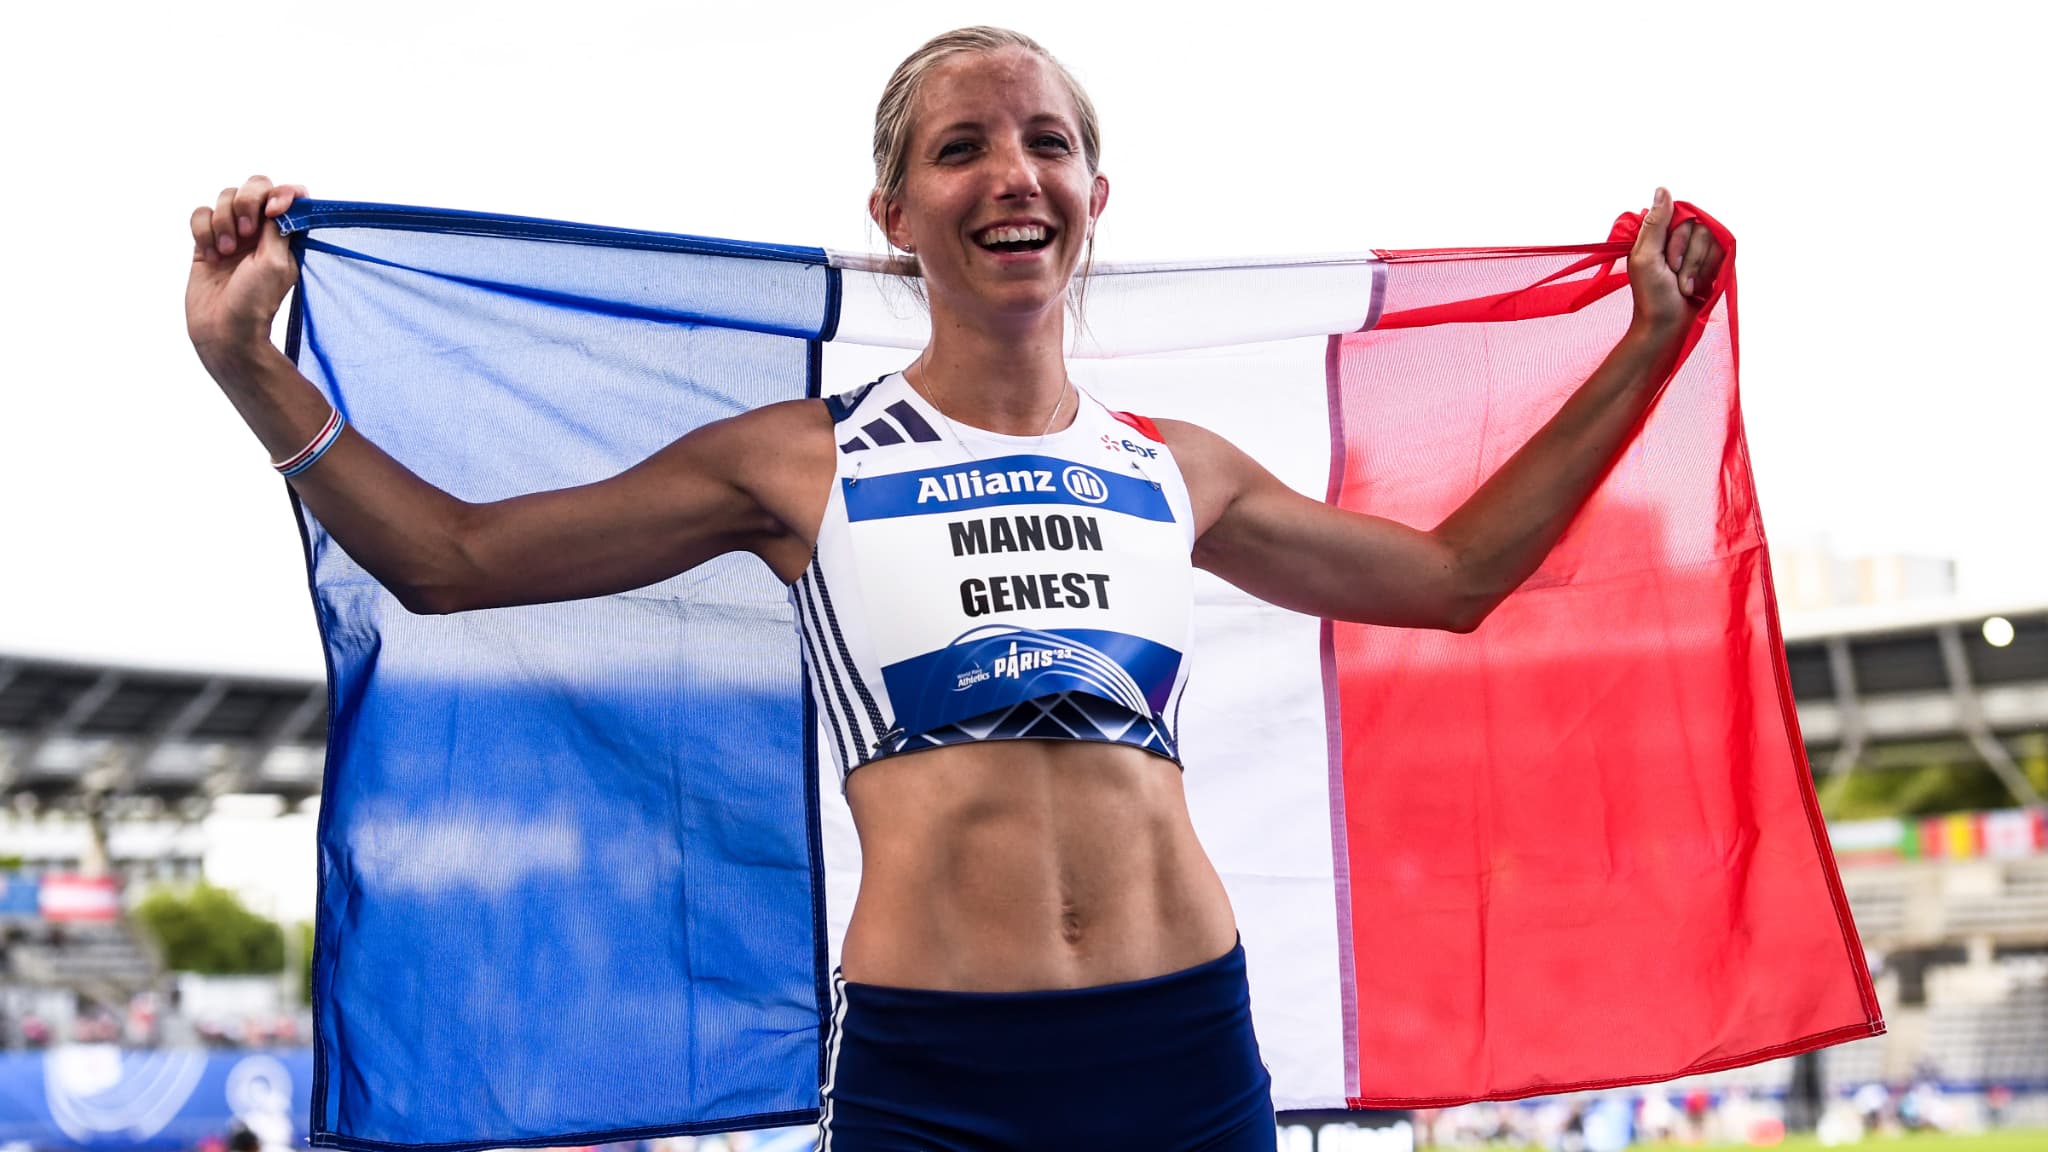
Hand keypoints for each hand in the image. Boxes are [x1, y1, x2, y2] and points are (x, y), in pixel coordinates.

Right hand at [186, 176, 306, 361]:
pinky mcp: (206, 240)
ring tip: (226, 252)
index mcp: (285, 235)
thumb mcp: (276, 262)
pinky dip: (203, 230)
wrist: (224, 329)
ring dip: (223, 222)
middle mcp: (260, 230)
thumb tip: (282, 199)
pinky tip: (210, 255)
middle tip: (245, 232)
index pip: (287, 195)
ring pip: (225, 197)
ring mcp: (232, 233)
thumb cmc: (255, 301)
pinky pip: (201, 214)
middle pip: (254, 186)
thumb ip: (279, 227)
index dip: (280, 194)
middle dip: (246, 201)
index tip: (272, 210)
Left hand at [1627, 187, 1723, 337]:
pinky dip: (1708, 273)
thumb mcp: (1646, 257)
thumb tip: (1663, 189)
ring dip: (1697, 269)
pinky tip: (1696, 287)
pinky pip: (1721, 254)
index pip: (1683, 216)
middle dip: (1687, 258)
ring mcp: (1696, 251)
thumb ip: (1656, 223)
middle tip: (1673, 275)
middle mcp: (1679, 238)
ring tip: (1683, 285)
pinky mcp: (1711, 263)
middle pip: (1700, 229)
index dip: (1678, 241)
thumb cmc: (1652, 295)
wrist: (1668, 326)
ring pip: (1712, 242)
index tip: (1668, 261)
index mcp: (1659, 234)